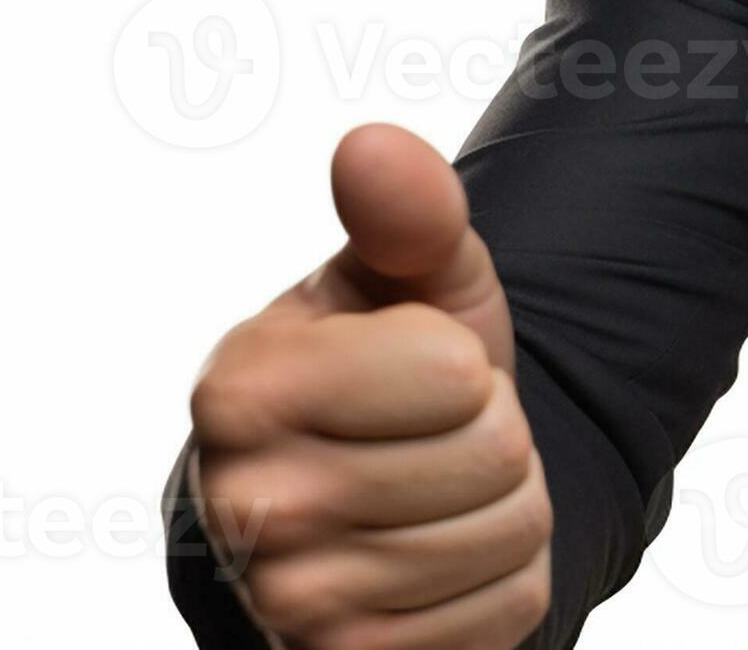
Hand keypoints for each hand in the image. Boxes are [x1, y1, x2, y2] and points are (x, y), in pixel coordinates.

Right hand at [190, 125, 551, 648]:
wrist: (366, 499)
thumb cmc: (392, 371)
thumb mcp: (412, 281)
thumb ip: (405, 214)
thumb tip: (373, 144)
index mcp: (241, 386)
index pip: (457, 373)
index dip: (464, 365)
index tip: (415, 370)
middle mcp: (244, 501)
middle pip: (492, 455)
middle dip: (491, 436)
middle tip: (433, 437)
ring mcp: (289, 599)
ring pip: (506, 535)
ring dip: (499, 509)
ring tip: (436, 493)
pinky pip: (502, 610)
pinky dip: (496, 583)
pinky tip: (436, 563)